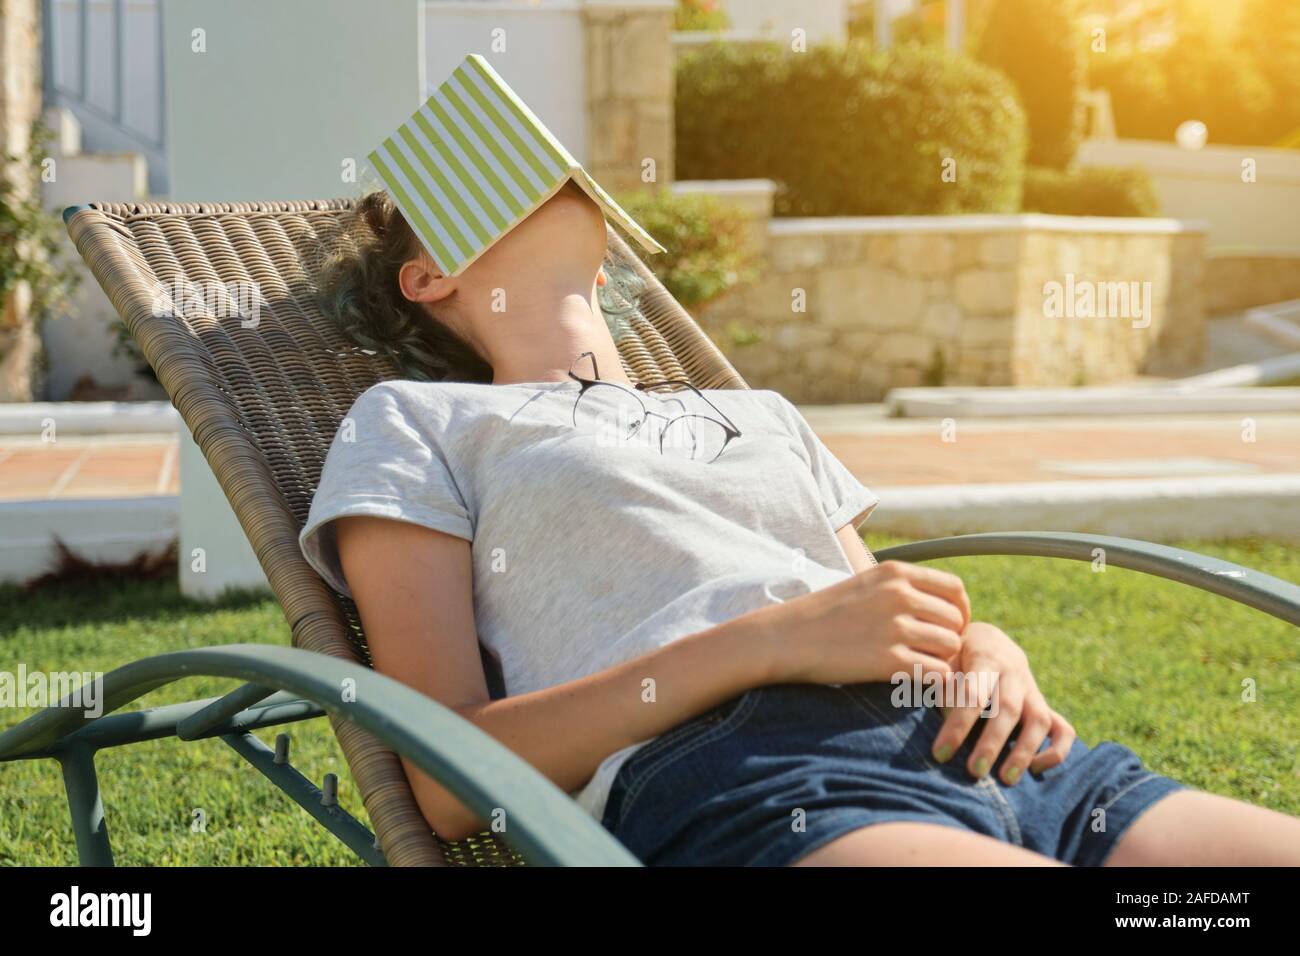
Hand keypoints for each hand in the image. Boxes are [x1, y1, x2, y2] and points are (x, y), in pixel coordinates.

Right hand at [770, 560, 971, 686]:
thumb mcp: (864, 586)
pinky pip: (937, 672)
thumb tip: (940, 606)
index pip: (954, 589)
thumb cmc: (824, 615)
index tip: (949, 627)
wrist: (785, 638)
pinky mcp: (888, 661)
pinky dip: (932, 680)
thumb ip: (900, 589)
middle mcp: (899, 595)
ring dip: (942, 660)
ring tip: (921, 666)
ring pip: (951, 647)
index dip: (960, 611)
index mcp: (895, 573)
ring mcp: (895, 628)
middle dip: (951, 639)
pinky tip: (914, 681)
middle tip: (933, 653)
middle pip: (956, 620)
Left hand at [930, 622, 1075, 783]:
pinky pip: (1063, 729)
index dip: (957, 725)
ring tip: (1006, 780)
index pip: (973, 694)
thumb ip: (941, 683)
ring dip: (1023, 751)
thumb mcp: (944, 659)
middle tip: (974, 772)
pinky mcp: (1043, 706)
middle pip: (1008, 709)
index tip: (940, 754)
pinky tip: (1036, 769)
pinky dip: (1056, 751)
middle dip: (991, 743)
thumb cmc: (955, 654)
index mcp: (986, 657)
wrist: (985, 639)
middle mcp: (1014, 673)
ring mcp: (1033, 690)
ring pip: (1039, 720)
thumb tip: (939, 710)